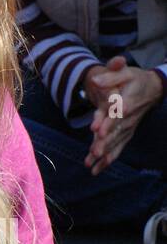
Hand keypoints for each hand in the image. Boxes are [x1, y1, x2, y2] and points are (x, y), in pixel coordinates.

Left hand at [85, 58, 163, 174]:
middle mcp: (129, 116)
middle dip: (106, 142)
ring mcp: (129, 126)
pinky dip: (108, 159)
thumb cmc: (135, 79)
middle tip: (94, 153)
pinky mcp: (127, 133)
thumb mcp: (124, 73)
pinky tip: (96, 170)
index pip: (117, 112)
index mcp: (128, 100)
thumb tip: (95, 80)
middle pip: (117, 131)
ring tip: (92, 164)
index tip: (98, 131)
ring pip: (116, 142)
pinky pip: (118, 148)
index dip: (109, 121)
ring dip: (105, 153)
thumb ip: (110, 76)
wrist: (152, 88)